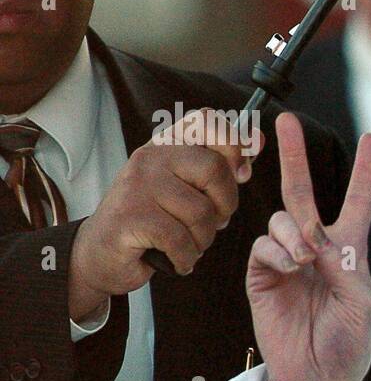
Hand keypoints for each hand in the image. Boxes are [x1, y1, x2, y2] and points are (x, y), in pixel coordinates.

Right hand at [69, 109, 258, 321]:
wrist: (102, 254)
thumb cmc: (155, 220)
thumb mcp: (191, 187)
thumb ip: (224, 165)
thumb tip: (257, 138)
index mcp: (168, 144)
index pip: (208, 121)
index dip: (234, 146)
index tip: (240, 175)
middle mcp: (150, 157)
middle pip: (214, 170)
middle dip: (225, 205)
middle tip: (213, 222)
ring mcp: (138, 184)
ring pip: (201, 212)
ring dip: (203, 239)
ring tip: (188, 243)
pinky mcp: (130, 216)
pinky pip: (180, 240)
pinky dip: (186, 257)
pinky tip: (176, 259)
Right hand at [246, 112, 370, 380]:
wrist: (317, 377)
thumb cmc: (348, 344)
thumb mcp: (361, 303)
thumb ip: (345, 266)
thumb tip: (317, 239)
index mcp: (348, 252)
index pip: (356, 203)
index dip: (365, 172)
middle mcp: (315, 248)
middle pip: (303, 193)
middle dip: (294, 156)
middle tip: (284, 120)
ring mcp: (286, 260)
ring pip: (282, 219)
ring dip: (293, 231)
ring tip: (304, 258)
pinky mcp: (262, 275)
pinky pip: (263, 245)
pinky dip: (276, 251)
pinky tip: (288, 268)